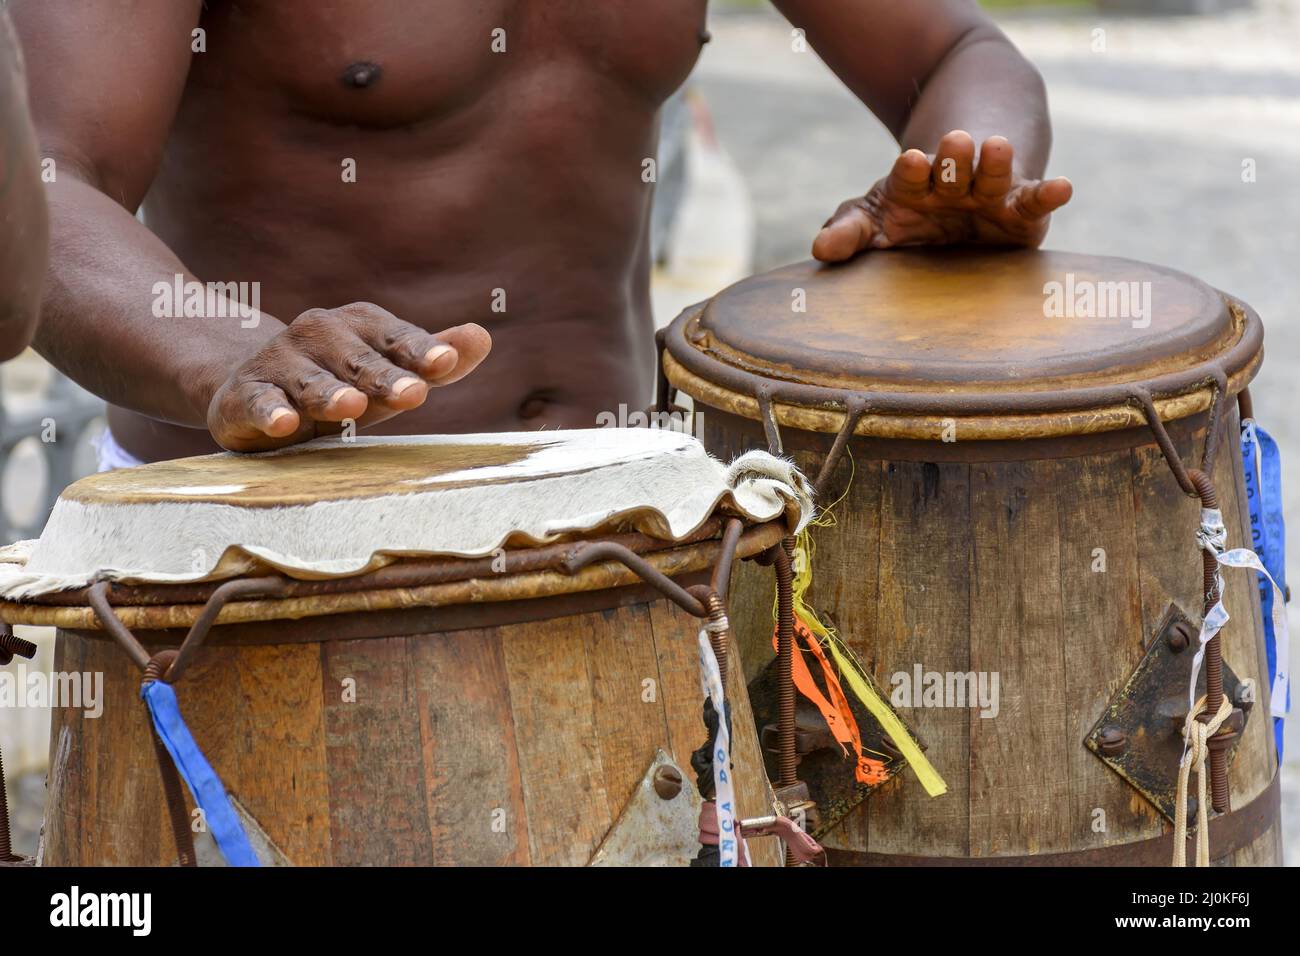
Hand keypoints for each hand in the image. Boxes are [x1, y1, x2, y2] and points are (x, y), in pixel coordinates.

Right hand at [207, 302, 491, 450]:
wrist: (249, 383)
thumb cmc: (338, 381)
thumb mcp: (387, 370)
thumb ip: (432, 357)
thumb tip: (482, 337)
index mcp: (359, 326)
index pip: (397, 339)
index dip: (422, 351)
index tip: (446, 363)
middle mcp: (318, 336)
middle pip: (359, 362)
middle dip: (385, 377)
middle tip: (414, 394)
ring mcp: (279, 363)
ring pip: (310, 382)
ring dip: (330, 394)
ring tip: (351, 406)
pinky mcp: (245, 395)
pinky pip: (259, 403)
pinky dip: (271, 412)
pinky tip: (285, 424)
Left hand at [812, 131, 1072, 261]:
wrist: (954, 200)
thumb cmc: (905, 215)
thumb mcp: (873, 219)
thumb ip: (849, 232)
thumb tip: (820, 251)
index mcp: (913, 185)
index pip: (910, 175)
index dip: (912, 170)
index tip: (910, 161)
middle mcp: (953, 185)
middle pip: (954, 168)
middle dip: (953, 157)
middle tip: (954, 142)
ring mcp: (988, 195)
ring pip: (992, 175)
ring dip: (994, 162)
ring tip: (997, 147)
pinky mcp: (1020, 214)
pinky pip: (1033, 202)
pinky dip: (1048, 195)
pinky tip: (1063, 188)